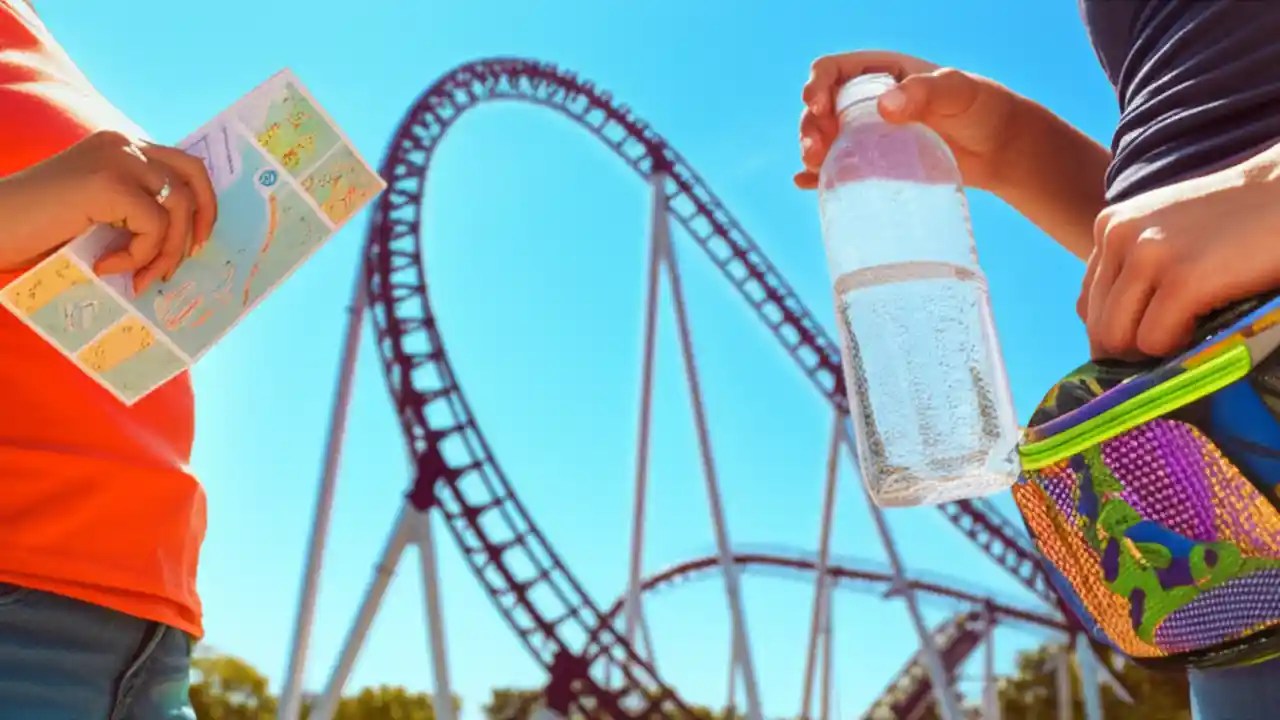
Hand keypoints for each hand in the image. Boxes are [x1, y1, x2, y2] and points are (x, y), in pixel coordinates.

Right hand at [0, 129, 216, 292]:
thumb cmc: (38, 229)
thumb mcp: (100, 213)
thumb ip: (136, 209)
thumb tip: (187, 240)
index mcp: (121, 147)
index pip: (184, 165)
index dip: (203, 202)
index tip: (199, 239)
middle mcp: (122, 144)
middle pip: (193, 176)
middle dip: (203, 220)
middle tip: (191, 257)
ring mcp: (116, 160)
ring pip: (178, 207)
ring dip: (166, 251)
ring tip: (140, 278)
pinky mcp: (107, 184)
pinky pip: (153, 226)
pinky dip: (139, 255)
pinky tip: (106, 266)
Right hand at [795, 50, 1018, 191]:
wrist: (998, 148)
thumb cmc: (981, 108)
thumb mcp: (958, 90)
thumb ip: (925, 91)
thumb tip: (885, 107)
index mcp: (880, 72)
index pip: (833, 70)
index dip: (816, 85)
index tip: (817, 107)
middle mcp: (867, 102)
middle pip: (820, 108)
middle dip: (809, 127)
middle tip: (815, 150)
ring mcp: (868, 134)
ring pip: (824, 137)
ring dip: (810, 150)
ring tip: (814, 167)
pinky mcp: (874, 164)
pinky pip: (838, 167)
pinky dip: (817, 176)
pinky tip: (805, 183)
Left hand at [1080, 150, 1279, 358]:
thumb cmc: (1238, 224)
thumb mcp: (1166, 235)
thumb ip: (1131, 272)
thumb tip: (1103, 338)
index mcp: (1110, 226)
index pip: (1087, 305)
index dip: (1119, 332)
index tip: (1152, 337)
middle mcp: (1118, 237)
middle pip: (1098, 326)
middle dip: (1132, 350)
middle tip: (1174, 345)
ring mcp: (1149, 256)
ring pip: (1117, 338)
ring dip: (1154, 350)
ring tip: (1192, 331)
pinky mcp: (1183, 279)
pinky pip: (1154, 341)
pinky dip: (1179, 347)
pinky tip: (1207, 325)